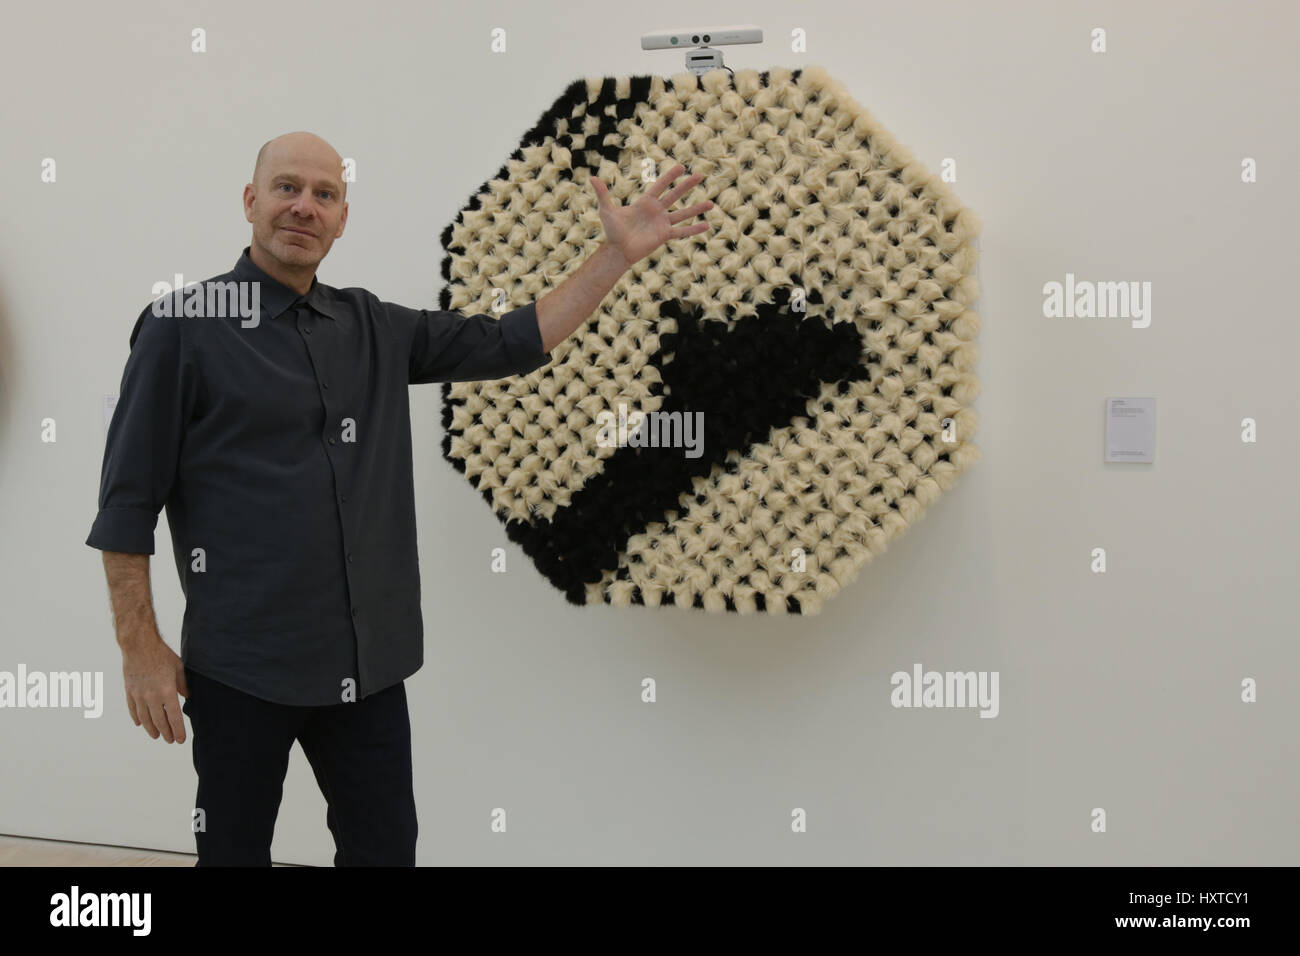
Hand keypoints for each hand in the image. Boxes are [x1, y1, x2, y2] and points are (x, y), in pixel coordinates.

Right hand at [122, 635, 188, 743]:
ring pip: (145, 718)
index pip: (174, 717)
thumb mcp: (178, 669)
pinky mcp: (129, 691)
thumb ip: (183, 686)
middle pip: (159, 721)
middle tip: (171, 740)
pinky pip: (133, 709)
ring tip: (156, 736)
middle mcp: (152, 696)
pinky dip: (137, 718)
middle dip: (166, 733)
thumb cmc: (161, 655)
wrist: (139, 645)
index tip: (181, 739)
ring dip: (151, 729)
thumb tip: (187, 698)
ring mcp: (138, 695)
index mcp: (167, 691)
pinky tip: (140, 724)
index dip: (178, 730)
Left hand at [591, 163, 713, 267]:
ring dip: (696, 209)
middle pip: (675, 195)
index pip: (660, 186)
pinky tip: (706, 226)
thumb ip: (602, 194)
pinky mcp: (664, 236)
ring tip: (711, 203)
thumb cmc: (612, 231)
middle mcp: (656, 211)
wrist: (618, 250)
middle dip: (687, 186)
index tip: (681, 167)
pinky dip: (693, 229)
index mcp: (645, 202)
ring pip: (682, 214)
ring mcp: (662, 223)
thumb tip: (592, 178)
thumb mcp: (607, 211)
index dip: (670, 177)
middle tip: (700, 175)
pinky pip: (682, 232)